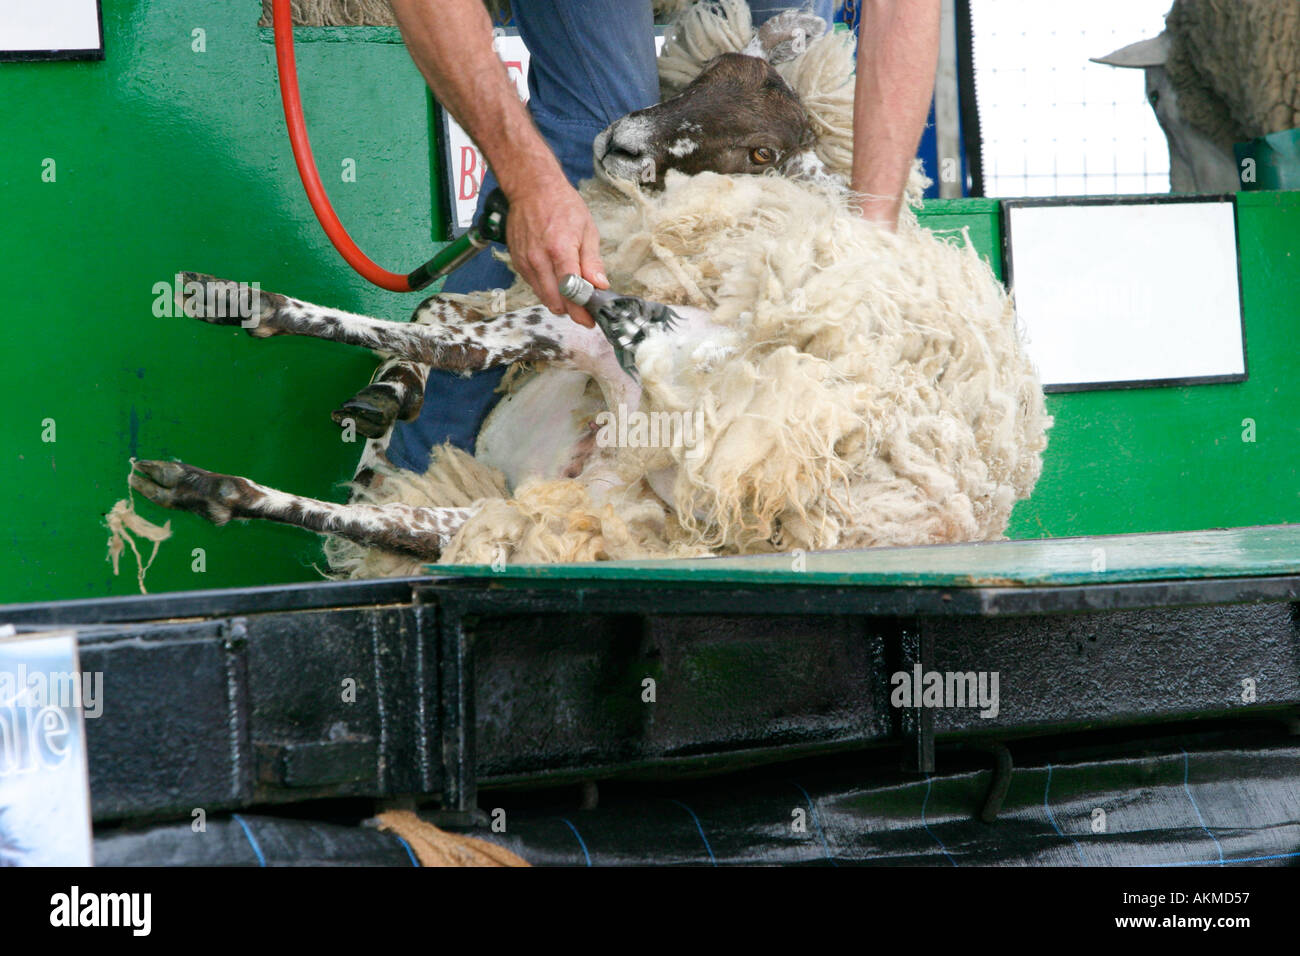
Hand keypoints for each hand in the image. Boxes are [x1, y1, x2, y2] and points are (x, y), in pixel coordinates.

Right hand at [504, 170, 607, 327]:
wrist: (532, 188)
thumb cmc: (562, 205)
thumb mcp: (587, 230)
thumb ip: (592, 262)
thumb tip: (600, 286)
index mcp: (559, 250)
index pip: (570, 293)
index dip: (581, 312)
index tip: (590, 320)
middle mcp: (538, 259)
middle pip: (555, 302)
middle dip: (571, 310)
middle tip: (584, 309)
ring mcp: (525, 262)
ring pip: (543, 297)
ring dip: (559, 301)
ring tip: (572, 293)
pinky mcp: (517, 263)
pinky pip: (534, 286)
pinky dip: (547, 289)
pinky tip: (556, 279)